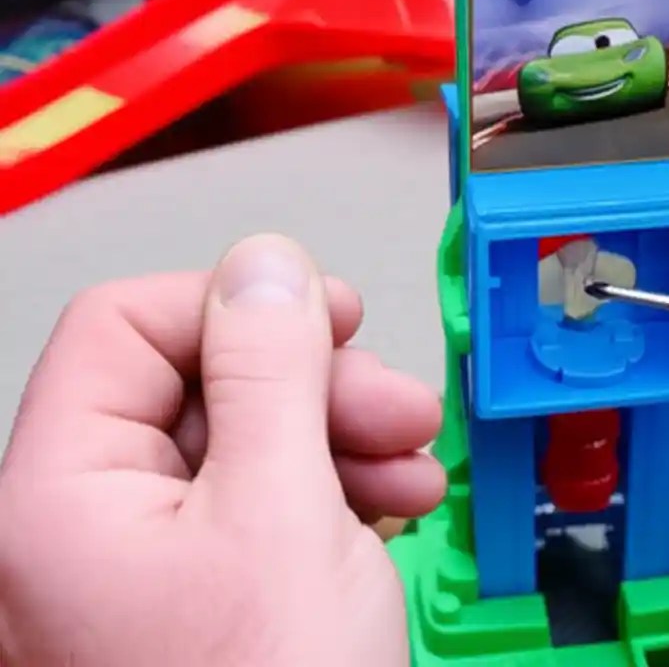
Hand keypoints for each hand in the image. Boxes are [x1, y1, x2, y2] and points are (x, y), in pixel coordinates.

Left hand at [0, 234, 444, 664]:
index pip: (126, 328)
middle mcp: (73, 533)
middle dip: (312, 390)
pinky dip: (324, 500)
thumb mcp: (285, 509)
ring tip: (410, 477)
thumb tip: (264, 266)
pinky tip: (384, 514)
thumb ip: (271, 371)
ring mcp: (129, 575)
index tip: (328, 317)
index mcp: (55, 497)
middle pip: (192, 392)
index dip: (237, 308)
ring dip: (335, 445)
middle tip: (396, 412)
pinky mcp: (184, 605)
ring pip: (235, 452)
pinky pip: (250, 513)